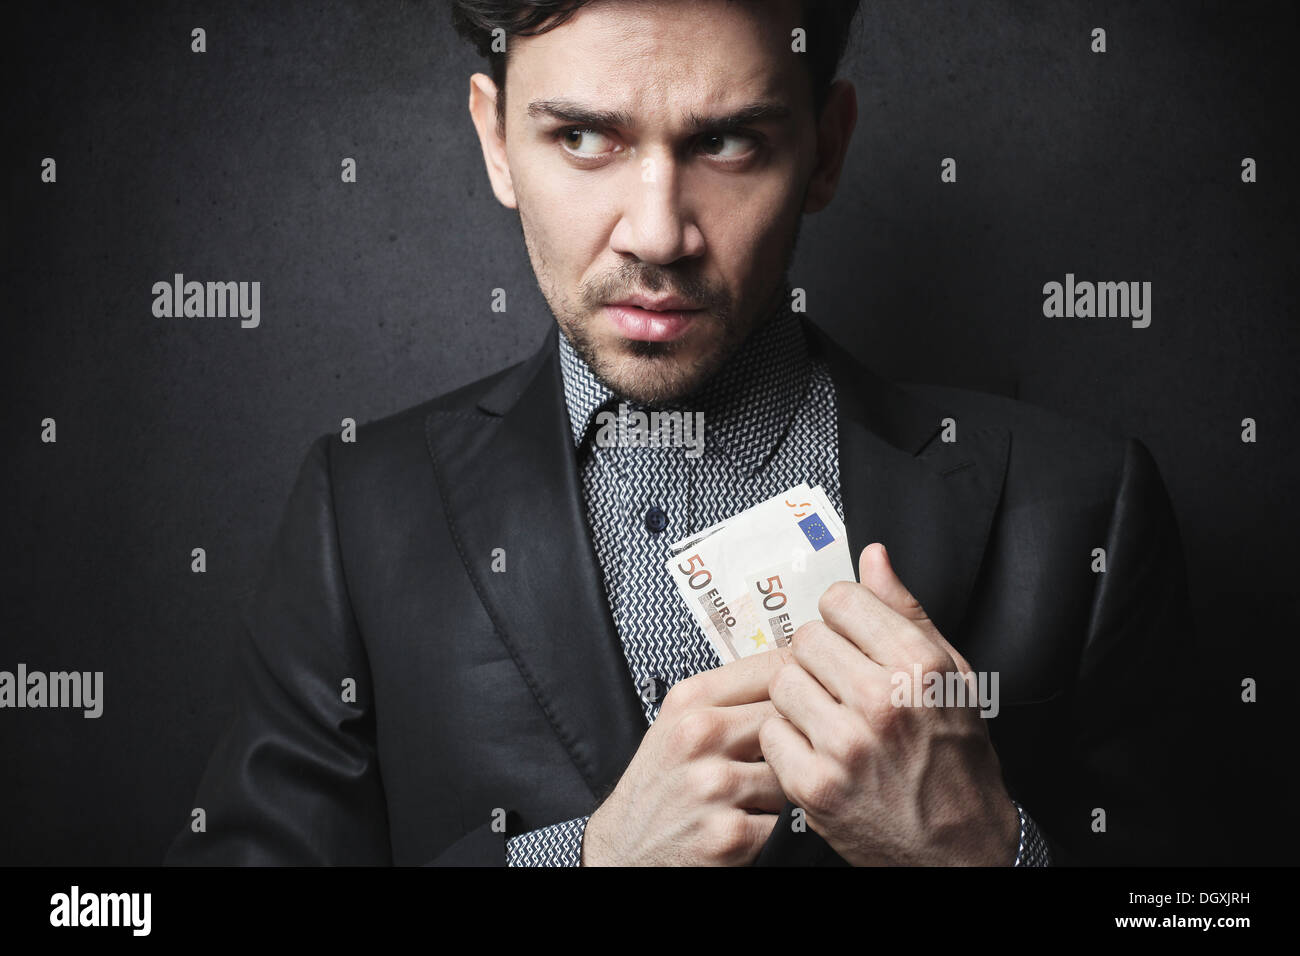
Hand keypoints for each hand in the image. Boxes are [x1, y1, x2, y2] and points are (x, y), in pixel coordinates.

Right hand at [582, 649, 790, 865]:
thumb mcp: (679, 722)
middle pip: (791, 719)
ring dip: (789, 785)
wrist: (625, 847)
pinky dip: (777, 825)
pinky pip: (786, 821)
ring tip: (762, 792)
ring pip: (795, 770)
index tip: (820, 688)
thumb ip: (731, 696)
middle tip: (797, 751)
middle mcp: (699, 736)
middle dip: (801, 738)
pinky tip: (753, 821)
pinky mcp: (728, 834)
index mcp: (690, 701)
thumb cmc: (661, 783)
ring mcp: (714, 786)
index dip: (807, 679)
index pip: (775, 670)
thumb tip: (799, 668)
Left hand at [760, 543, 1019, 865]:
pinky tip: (818, 750)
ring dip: (799, 696)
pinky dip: (787, 740)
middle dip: (819, 657)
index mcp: (920, 666)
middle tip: (841, 685)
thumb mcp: (952, 677)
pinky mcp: (814, 785)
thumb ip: (907, 612)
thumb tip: (872, 556)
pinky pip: (771, 732)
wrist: (961, 850)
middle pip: (806, 638)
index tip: (851, 639)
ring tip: (829, 716)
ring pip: (782, 681)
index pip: (841, 599)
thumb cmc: (957, 760)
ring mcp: (845, 745)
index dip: (841, 618)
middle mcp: (882, 701)